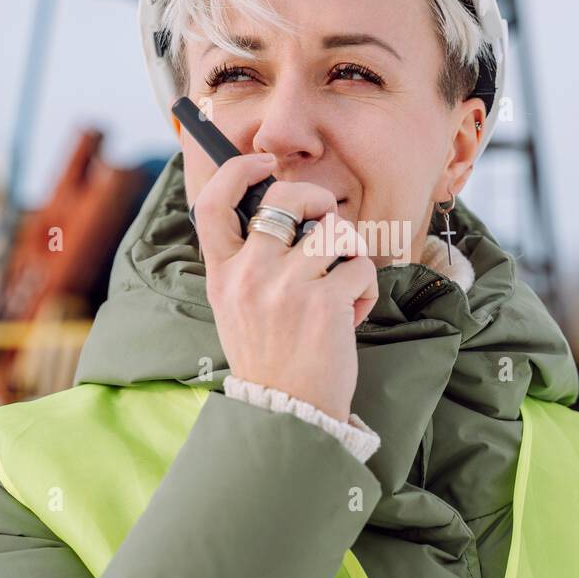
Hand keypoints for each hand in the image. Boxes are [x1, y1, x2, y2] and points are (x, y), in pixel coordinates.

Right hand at [193, 153, 377, 422]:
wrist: (289, 412)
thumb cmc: (273, 357)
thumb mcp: (238, 308)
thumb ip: (250, 262)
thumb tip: (283, 213)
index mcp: (223, 273)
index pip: (212, 202)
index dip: (239, 171)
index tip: (264, 165)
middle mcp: (248, 273)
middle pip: (287, 198)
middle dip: (319, 203)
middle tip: (328, 229)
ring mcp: (285, 286)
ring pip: (335, 230)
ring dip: (349, 253)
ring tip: (343, 285)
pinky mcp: (324, 301)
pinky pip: (361, 266)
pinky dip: (366, 289)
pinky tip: (352, 315)